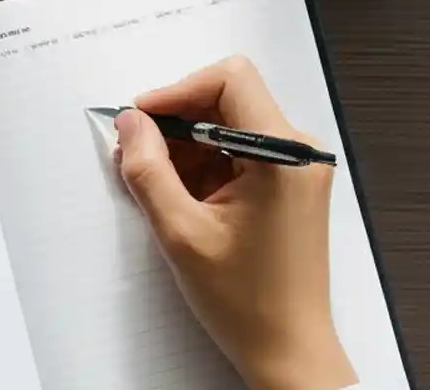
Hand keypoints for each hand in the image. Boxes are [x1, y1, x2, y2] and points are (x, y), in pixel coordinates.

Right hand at [114, 56, 357, 389]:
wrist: (288, 350)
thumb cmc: (248, 302)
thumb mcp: (181, 232)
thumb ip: (149, 170)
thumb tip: (131, 123)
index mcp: (284, 155)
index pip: (230, 79)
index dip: (178, 91)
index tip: (141, 118)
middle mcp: (299, 152)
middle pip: (227, 99)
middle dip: (176, 121)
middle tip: (136, 152)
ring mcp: (297, 169)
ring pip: (228, 125)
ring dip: (186, 146)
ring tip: (152, 181)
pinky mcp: (288, 186)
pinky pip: (238, 152)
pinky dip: (203, 165)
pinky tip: (177, 194)